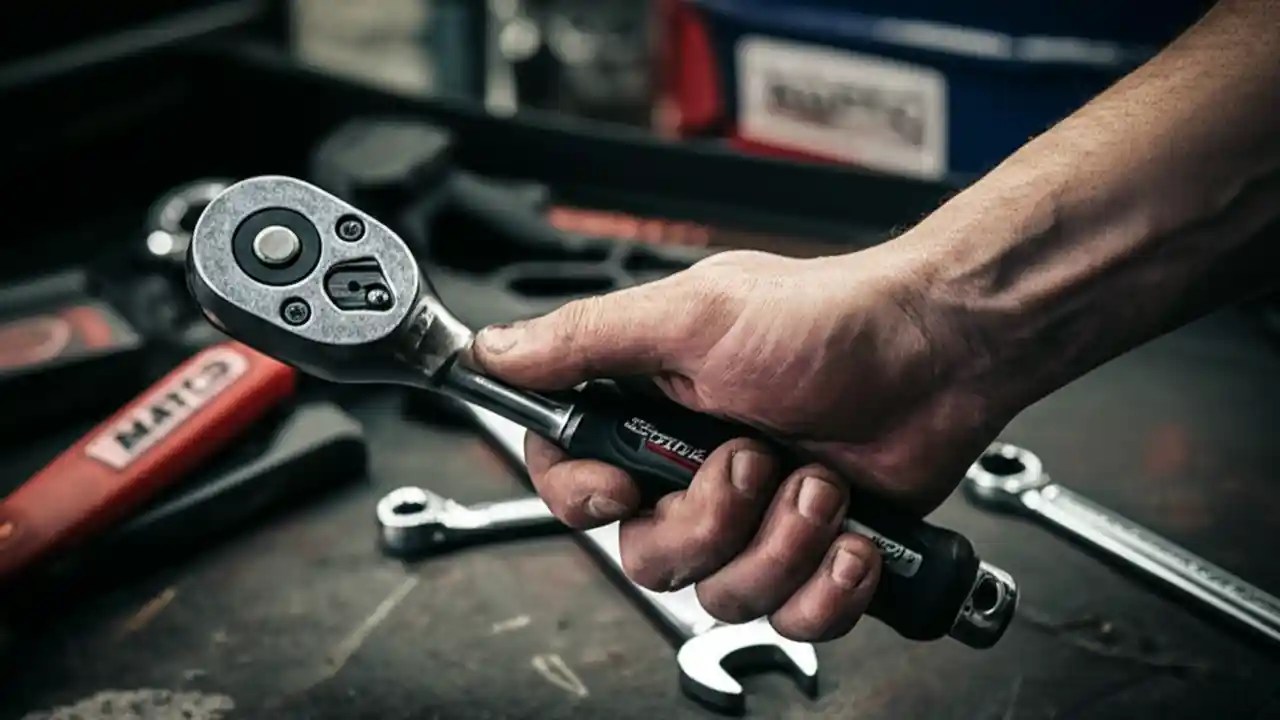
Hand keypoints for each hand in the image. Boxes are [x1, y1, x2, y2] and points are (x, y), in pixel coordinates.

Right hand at [472, 247, 1008, 640]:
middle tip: (754, 460)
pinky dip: (827, 588)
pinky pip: (791, 618)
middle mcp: (694, 468)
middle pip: (648, 553)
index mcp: (651, 408)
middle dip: (708, 520)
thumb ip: (587, 341)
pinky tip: (851, 537)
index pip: (569, 477)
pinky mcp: (811, 554)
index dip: (584, 497)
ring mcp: (755, 516)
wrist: (942, 355)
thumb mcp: (693, 317)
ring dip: (779, 544)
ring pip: (720, 593)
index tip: (623, 485)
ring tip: (820, 484)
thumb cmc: (830, 323)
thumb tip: (496, 351)